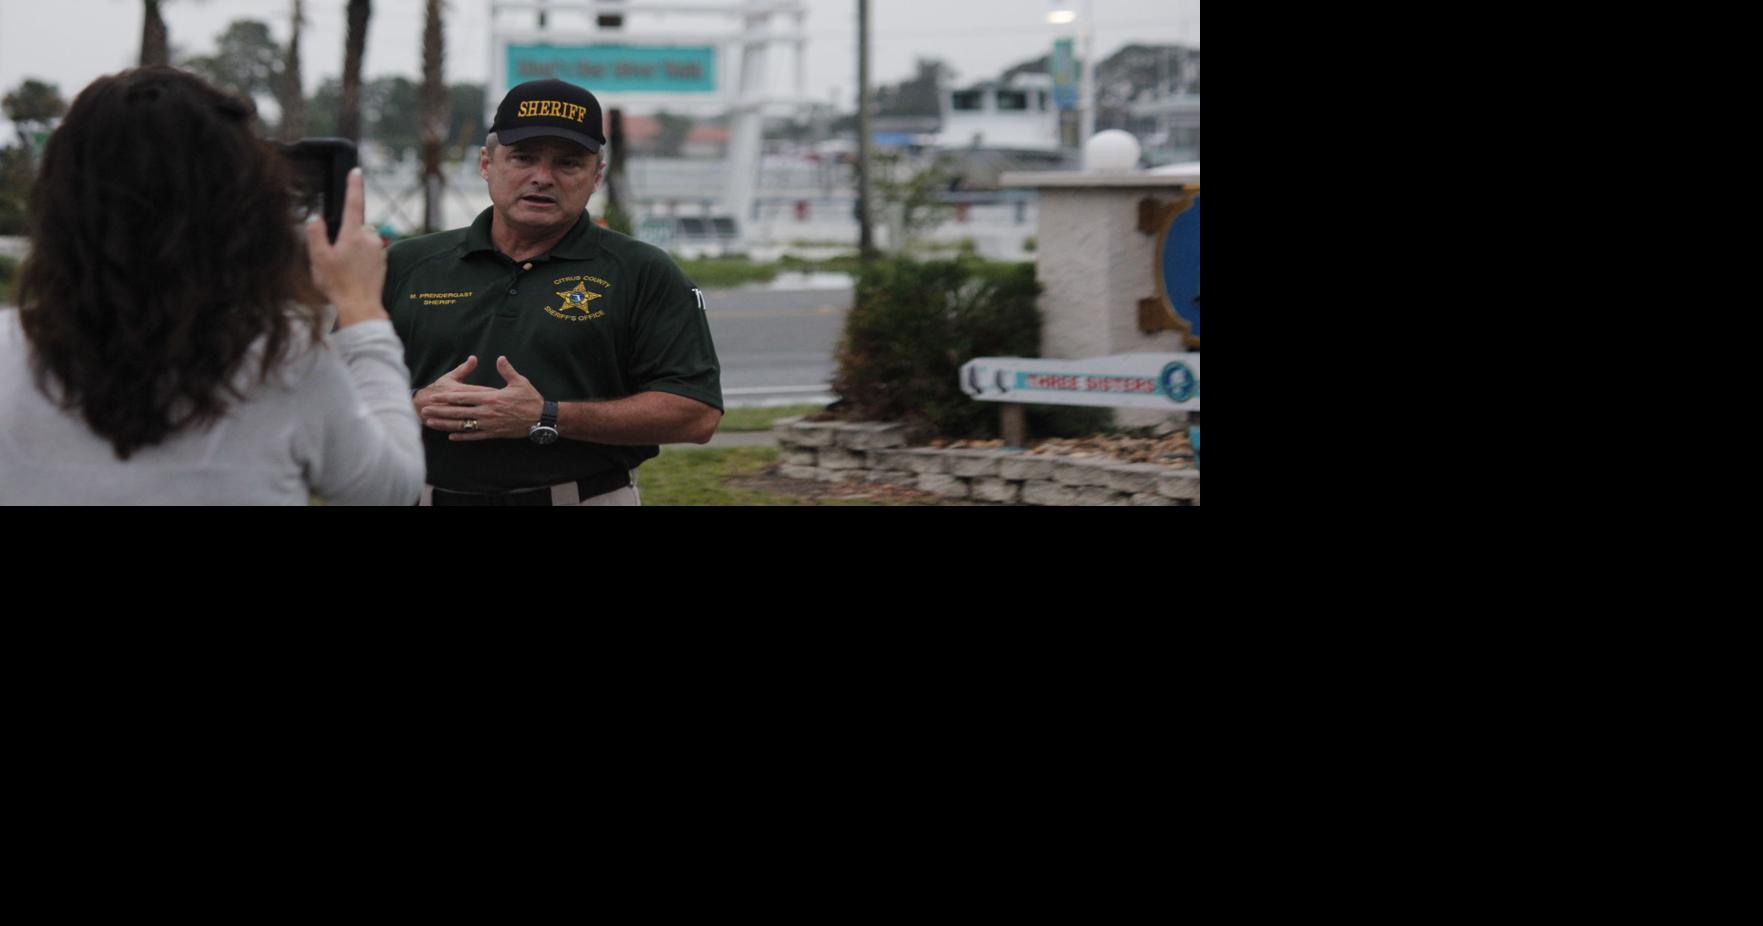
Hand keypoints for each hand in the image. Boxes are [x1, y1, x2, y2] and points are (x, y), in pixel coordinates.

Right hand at [306, 167, 386, 326]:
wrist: (360, 306)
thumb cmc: (338, 284)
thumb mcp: (318, 258)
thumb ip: (316, 234)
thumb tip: (316, 220)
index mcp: (353, 234)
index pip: (354, 203)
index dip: (354, 185)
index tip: (356, 171)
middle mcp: (370, 239)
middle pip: (354, 226)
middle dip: (344, 236)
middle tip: (334, 257)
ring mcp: (378, 250)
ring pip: (361, 240)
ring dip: (352, 249)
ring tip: (343, 270)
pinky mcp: (383, 262)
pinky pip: (368, 253)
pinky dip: (359, 259)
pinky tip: (352, 274)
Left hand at [421, 356, 544, 440]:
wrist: (541, 419)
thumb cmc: (531, 399)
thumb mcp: (520, 381)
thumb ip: (507, 370)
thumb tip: (500, 358)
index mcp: (491, 398)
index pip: (464, 397)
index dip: (447, 397)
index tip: (434, 397)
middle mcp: (487, 412)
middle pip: (458, 412)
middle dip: (440, 411)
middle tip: (424, 411)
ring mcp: (489, 424)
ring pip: (463, 425)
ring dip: (446, 424)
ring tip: (431, 423)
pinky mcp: (494, 433)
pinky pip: (475, 436)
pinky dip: (462, 436)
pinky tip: (451, 436)